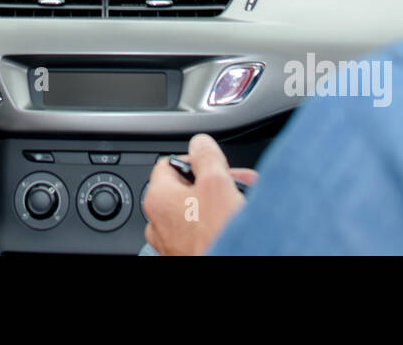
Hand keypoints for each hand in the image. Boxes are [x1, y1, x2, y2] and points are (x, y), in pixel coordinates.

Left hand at [142, 134, 258, 255]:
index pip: (169, 164)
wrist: (231, 261)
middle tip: (237, 183)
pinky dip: (218, 222)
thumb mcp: (215, 183)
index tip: (214, 164)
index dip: (195, 160)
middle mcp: (159, 222)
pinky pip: (200, 230)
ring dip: (220, 201)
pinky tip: (237, 222)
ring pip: (196, 210)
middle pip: (186, 188)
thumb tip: (200, 142)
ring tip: (244, 202)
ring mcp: (173, 242)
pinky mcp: (187, 253)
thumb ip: (205, 156)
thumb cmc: (218, 236)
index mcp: (158, 198)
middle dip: (215, 182)